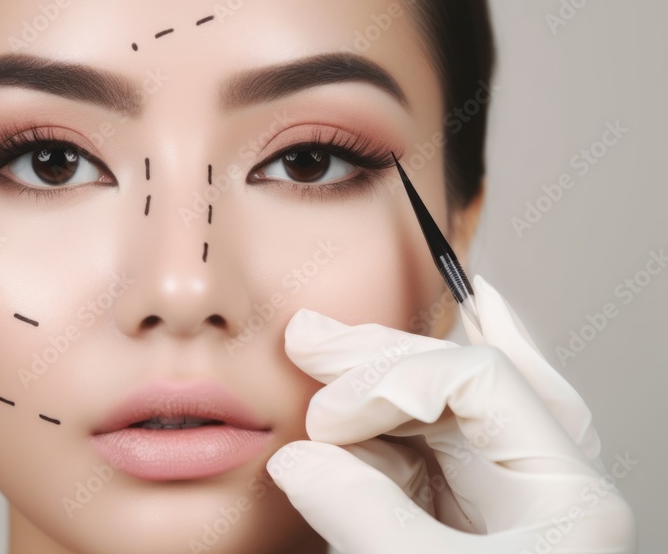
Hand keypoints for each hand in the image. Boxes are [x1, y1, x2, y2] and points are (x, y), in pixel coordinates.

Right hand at [267, 276, 636, 552]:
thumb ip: (359, 512)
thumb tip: (295, 458)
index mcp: (564, 490)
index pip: (481, 380)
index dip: (394, 379)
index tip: (327, 417)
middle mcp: (541, 482)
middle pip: (461, 380)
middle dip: (380, 357)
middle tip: (311, 337)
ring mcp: (503, 500)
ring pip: (441, 411)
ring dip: (376, 386)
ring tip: (321, 355)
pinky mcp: (465, 523)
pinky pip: (424, 453)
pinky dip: (385, 424)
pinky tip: (371, 393)